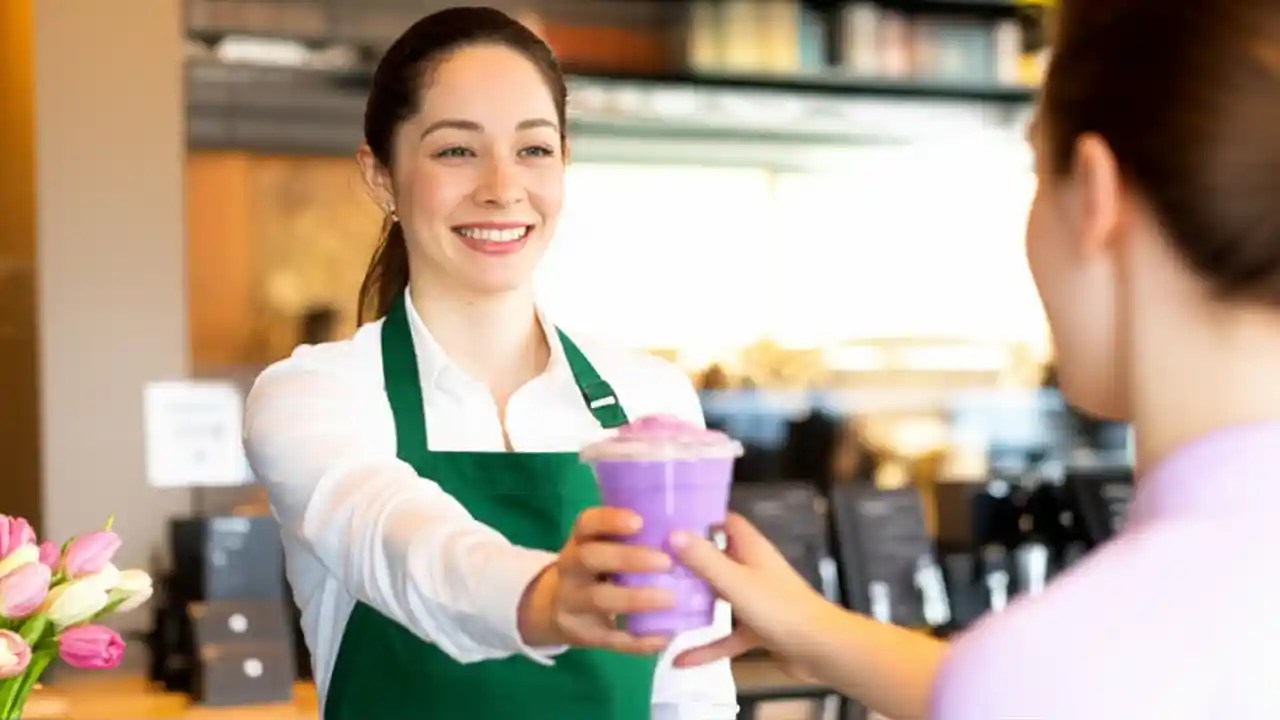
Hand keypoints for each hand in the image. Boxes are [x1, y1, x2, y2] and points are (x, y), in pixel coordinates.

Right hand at [519, 507, 675, 653]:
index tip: (639, 521)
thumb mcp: (603, 547)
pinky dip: (641, 639)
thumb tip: (684, 534)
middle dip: (628, 558)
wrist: (557, 609)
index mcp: (579, 541)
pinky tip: (666, 635)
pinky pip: (613, 639)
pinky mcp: (584, 634)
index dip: (609, 521)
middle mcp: (570, 568)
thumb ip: (634, 539)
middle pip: (590, 558)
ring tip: (671, 599)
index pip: (586, 524)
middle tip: (665, 562)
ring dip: (636, 598)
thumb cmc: (598, 569)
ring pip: (600, 599)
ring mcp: (572, 603)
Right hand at [668, 513, 839, 671]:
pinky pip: (725, 635)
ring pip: (718, 597)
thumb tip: (672, 532)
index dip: (699, 517)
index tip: (666, 519)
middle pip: (716, 558)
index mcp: (751, 549)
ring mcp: (755, 599)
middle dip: (687, 561)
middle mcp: (752, 569)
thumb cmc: (779, 608)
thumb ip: (704, 560)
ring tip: (659, 603)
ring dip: (694, 602)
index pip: (724, 521)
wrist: (819, 650)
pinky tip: (679, 660)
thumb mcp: (735, 582)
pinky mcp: (757, 628)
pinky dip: (706, 646)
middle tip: (651, 563)